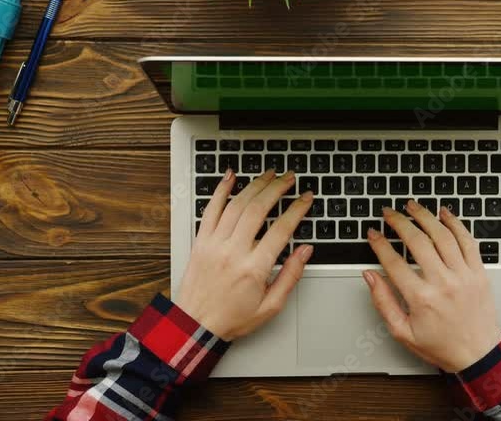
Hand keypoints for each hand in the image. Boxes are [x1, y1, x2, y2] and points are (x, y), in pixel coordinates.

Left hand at [174, 169, 313, 340]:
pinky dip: (220, 190)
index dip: (297, 209)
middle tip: (289, 178)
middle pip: (258, 209)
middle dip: (277, 188)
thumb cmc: (232, 318)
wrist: (194, 326)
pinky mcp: (200, 242)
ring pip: (236, 205)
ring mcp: (214, 244)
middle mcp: (233, 252)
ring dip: (254, 185)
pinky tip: (230, 177)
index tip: (306, 198)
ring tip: (268, 174)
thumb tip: (305, 251)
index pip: (281, 229)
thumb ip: (291, 276)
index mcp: (253, 269)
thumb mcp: (270, 306)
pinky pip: (210, 209)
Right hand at [364, 200, 500, 372]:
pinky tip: (444, 213)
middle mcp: (443, 283)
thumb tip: (370, 276)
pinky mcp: (479, 272)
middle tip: (389, 213)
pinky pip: (467, 241)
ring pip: (442, 236)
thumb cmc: (442, 345)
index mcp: (422, 299)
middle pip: (417, 241)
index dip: (380, 244)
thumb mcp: (403, 332)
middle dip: (399, 222)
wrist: (478, 355)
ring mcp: (464, 275)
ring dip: (425, 216)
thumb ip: (383, 302)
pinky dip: (455, 224)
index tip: (373, 234)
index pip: (394, 262)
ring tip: (412, 206)